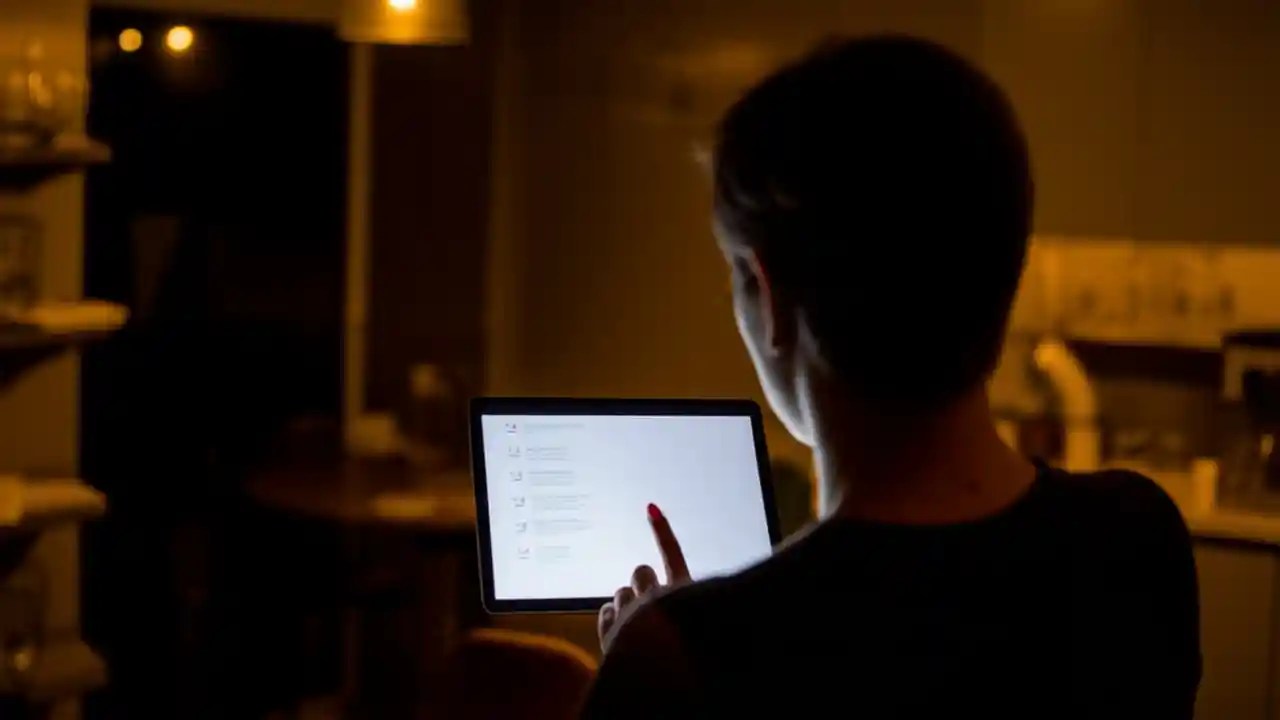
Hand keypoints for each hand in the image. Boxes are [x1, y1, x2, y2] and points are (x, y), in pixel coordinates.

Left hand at [598, 503, 689, 651]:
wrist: (657, 688)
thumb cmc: (686, 662)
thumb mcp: (701, 630)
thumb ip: (693, 608)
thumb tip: (682, 595)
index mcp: (685, 597)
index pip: (673, 556)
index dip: (662, 531)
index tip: (649, 507)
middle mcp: (655, 599)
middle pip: (640, 571)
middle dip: (642, 585)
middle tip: (649, 605)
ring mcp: (628, 613)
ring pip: (620, 591)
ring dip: (627, 604)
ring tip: (637, 629)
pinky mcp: (608, 631)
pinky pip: (605, 610)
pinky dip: (611, 619)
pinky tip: (619, 633)